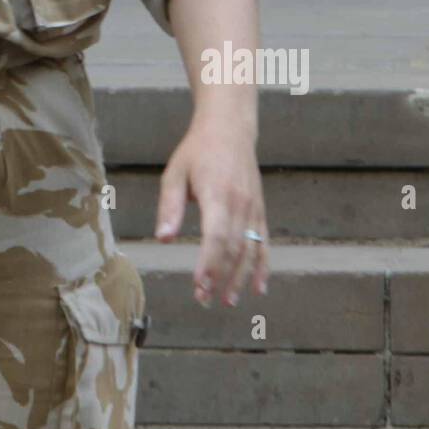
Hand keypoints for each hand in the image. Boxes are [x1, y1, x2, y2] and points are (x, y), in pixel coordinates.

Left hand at [155, 120, 269, 307]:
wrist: (229, 128)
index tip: (199, 285)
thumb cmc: (197, 151)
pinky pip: (263, 242)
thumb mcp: (175, 173)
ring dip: (240, 278)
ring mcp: (253, 208)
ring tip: (227, 300)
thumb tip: (164, 237)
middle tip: (205, 300)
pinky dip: (262, 266)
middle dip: (220, 277)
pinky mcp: (259, 210)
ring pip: (250, 249)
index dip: (210, 263)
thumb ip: (170, 206)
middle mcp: (240, 203)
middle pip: (233, 248)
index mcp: (217, 194)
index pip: (216, 236)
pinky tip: (258, 288)